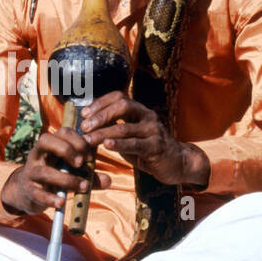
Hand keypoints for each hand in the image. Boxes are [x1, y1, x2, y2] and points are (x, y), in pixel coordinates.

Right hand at [1, 126, 111, 214]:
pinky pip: (37, 193)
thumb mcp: (73, 173)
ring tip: (82, 187)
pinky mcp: (28, 190)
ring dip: (66, 179)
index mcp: (51, 145)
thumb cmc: (54, 177)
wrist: (27, 192)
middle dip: (66, 150)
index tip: (90, 156)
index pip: (63, 132)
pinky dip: (50, 198)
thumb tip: (108, 180)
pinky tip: (62, 202)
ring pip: (44, 171)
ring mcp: (31, 172)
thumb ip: (90, 176)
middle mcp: (38, 154)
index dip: (78, 141)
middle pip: (45, 140)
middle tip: (81, 163)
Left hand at [79, 91, 209, 187]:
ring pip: (125, 127)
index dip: (100, 103)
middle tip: (85, 126)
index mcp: (140, 110)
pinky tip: (107, 146)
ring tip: (89, 140)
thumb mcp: (130, 136)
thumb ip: (114, 129)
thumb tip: (88, 125)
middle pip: (123, 105)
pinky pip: (135, 144)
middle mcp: (148, 116)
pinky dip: (119, 144)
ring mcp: (153, 131)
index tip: (84, 114)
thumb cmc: (148, 149)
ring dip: (104, 133)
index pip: (119, 97)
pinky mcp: (156, 147)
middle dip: (101, 115)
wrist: (177, 163)